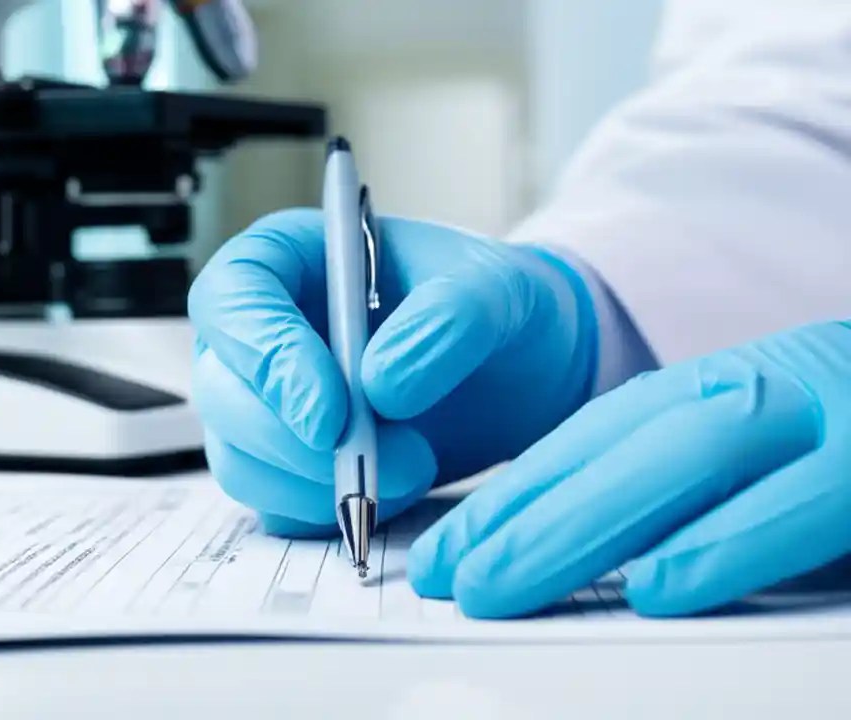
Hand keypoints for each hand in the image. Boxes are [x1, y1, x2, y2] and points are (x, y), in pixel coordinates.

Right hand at [187, 209, 597, 535]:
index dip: (266, 358)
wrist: (517, 371)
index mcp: (288, 259)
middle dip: (293, 442)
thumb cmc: (492, 308)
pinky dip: (328, 513)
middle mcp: (259, 332)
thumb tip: (380, 386)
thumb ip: (448, 320)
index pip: (233, 299)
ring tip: (413, 468)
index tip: (328, 416)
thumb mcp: (498, 289)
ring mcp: (264, 404)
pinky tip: (392, 490)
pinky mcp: (284, 466)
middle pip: (222, 391)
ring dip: (317, 484)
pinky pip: (275, 505)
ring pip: (240, 459)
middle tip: (380, 462)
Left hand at [409, 321, 850, 617]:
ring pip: (698, 454)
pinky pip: (814, 500)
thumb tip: (587, 558)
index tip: (447, 551)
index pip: (603, 434)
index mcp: (745, 386)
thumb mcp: (781, 459)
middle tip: (451, 577)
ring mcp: (847, 410)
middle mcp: (787, 383)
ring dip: (591, 522)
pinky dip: (732, 542)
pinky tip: (659, 586)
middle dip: (528, 511)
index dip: (518, 490)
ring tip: (510, 583)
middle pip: (630, 443)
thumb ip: (701, 493)